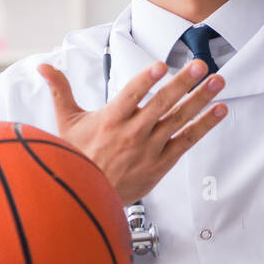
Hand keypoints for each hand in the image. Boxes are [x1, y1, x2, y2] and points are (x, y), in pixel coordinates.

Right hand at [37, 59, 226, 204]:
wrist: (87, 197)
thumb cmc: (77, 157)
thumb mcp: (66, 122)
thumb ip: (60, 90)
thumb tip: (44, 67)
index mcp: (110, 120)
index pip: (129, 97)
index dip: (145, 81)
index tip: (160, 67)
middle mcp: (132, 133)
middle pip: (161, 105)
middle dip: (183, 84)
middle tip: (200, 66)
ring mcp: (149, 149)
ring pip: (178, 120)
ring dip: (200, 100)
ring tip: (218, 82)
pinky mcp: (162, 163)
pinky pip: (187, 141)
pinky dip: (204, 126)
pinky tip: (218, 111)